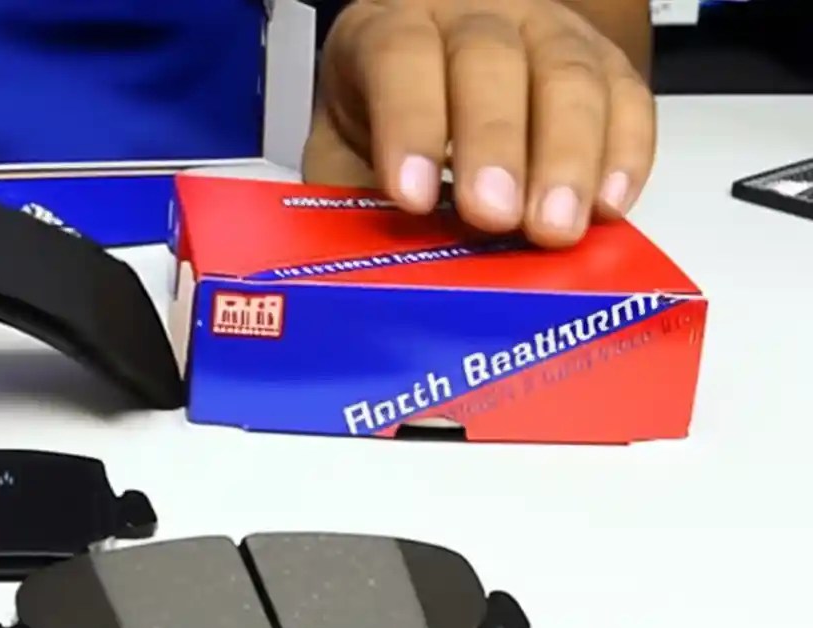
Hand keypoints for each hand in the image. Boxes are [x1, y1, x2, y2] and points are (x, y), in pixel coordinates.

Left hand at [303, 0, 654, 246]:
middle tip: (494, 215)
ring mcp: (543, 31)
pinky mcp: (602, 62)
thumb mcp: (343, 155)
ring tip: (555, 228)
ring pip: (566, 75)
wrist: (432, 94)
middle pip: (490, 61)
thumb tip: (365, 261)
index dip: (410, 124)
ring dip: (566, 157)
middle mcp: (471, 14)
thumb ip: (350, 197)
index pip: (400, 57)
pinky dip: (623, 154)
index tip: (413, 196)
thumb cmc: (382, 127)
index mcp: (391, 27)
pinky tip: (608, 207)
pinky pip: (625, 97)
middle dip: (494, 144)